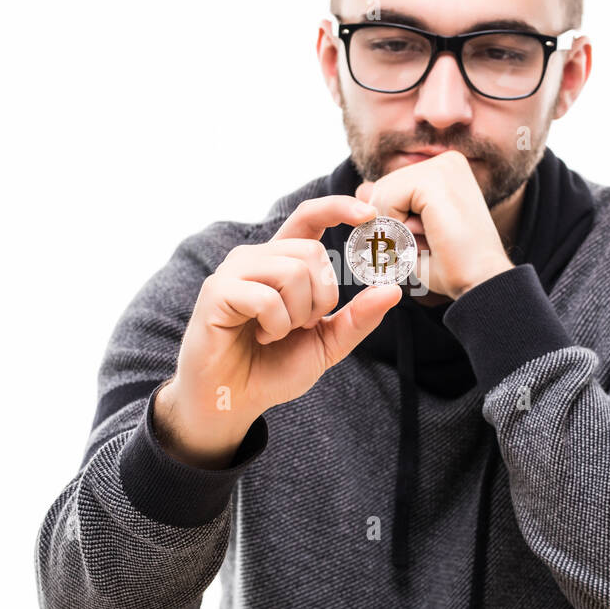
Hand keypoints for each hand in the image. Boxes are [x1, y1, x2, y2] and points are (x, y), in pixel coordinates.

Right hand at [156, 195, 402, 467]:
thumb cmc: (273, 367)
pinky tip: (260, 337)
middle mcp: (257, 257)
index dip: (339, 208)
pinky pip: (267, 297)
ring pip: (292, 271)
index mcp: (282, 261)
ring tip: (277, 332)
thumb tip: (392, 290)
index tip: (369, 214)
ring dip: (297, 314)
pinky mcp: (217, 291)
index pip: (310, 216)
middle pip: (312, 252)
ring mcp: (234, 271)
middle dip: (321, 297)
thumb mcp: (327, 343)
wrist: (232, 400)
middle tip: (302, 325)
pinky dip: (275, 326)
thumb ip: (358, 318)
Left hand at [354, 150, 512, 298]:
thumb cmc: (452, 265)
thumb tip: (362, 188)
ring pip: (381, 194)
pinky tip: (428, 237)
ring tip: (431, 241)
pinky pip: (386, 200)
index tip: (431, 239)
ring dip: (396, 230)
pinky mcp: (436, 179)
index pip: (390, 188)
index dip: (395, 222)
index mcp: (444, 169)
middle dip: (393, 225)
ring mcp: (443, 166)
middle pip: (382, 188)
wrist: (482, 283)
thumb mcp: (414, 232)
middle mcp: (446, 160)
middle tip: (432, 243)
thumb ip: (390, 206)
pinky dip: (397, 228)